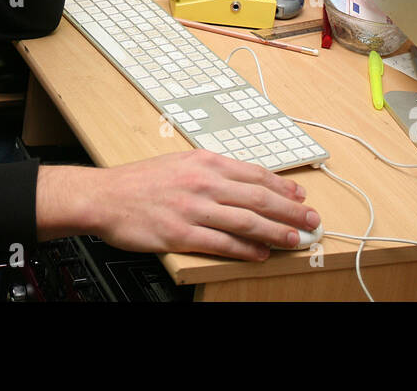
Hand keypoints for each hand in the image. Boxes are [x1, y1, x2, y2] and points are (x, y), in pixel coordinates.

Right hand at [38, 151, 320, 261]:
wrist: (105, 196)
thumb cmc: (141, 180)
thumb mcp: (180, 162)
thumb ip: (211, 170)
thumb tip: (244, 181)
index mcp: (205, 162)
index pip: (254, 174)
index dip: (283, 186)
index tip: (301, 195)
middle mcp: (203, 183)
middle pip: (258, 198)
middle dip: (290, 210)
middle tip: (311, 219)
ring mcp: (193, 209)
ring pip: (246, 221)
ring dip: (275, 231)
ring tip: (295, 239)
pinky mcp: (182, 234)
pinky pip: (222, 243)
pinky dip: (245, 250)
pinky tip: (261, 254)